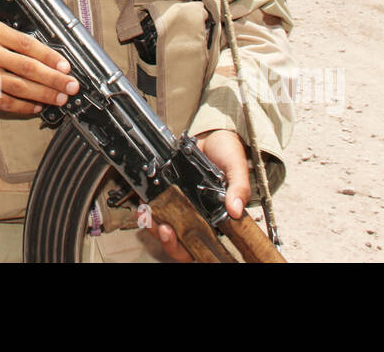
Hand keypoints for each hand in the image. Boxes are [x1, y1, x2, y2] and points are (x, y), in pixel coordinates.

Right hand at [0, 7, 78, 115]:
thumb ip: (2, 27)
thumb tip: (33, 40)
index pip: (28, 45)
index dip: (50, 57)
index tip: (66, 65)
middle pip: (28, 68)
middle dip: (54, 79)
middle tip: (71, 86)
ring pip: (18, 87)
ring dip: (43, 94)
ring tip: (60, 98)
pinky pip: (1, 100)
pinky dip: (21, 105)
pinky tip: (35, 107)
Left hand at [151, 129, 250, 261]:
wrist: (214, 135)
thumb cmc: (228, 154)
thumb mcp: (237, 168)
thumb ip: (239, 187)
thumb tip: (236, 210)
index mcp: (217, 218)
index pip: (204, 244)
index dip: (189, 248)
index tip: (176, 235)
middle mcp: (199, 216)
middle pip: (182, 243)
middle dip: (169, 241)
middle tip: (163, 229)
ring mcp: (183, 206)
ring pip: (167, 228)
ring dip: (154, 225)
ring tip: (149, 214)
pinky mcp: (170, 193)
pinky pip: (156, 208)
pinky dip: (149, 207)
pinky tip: (144, 201)